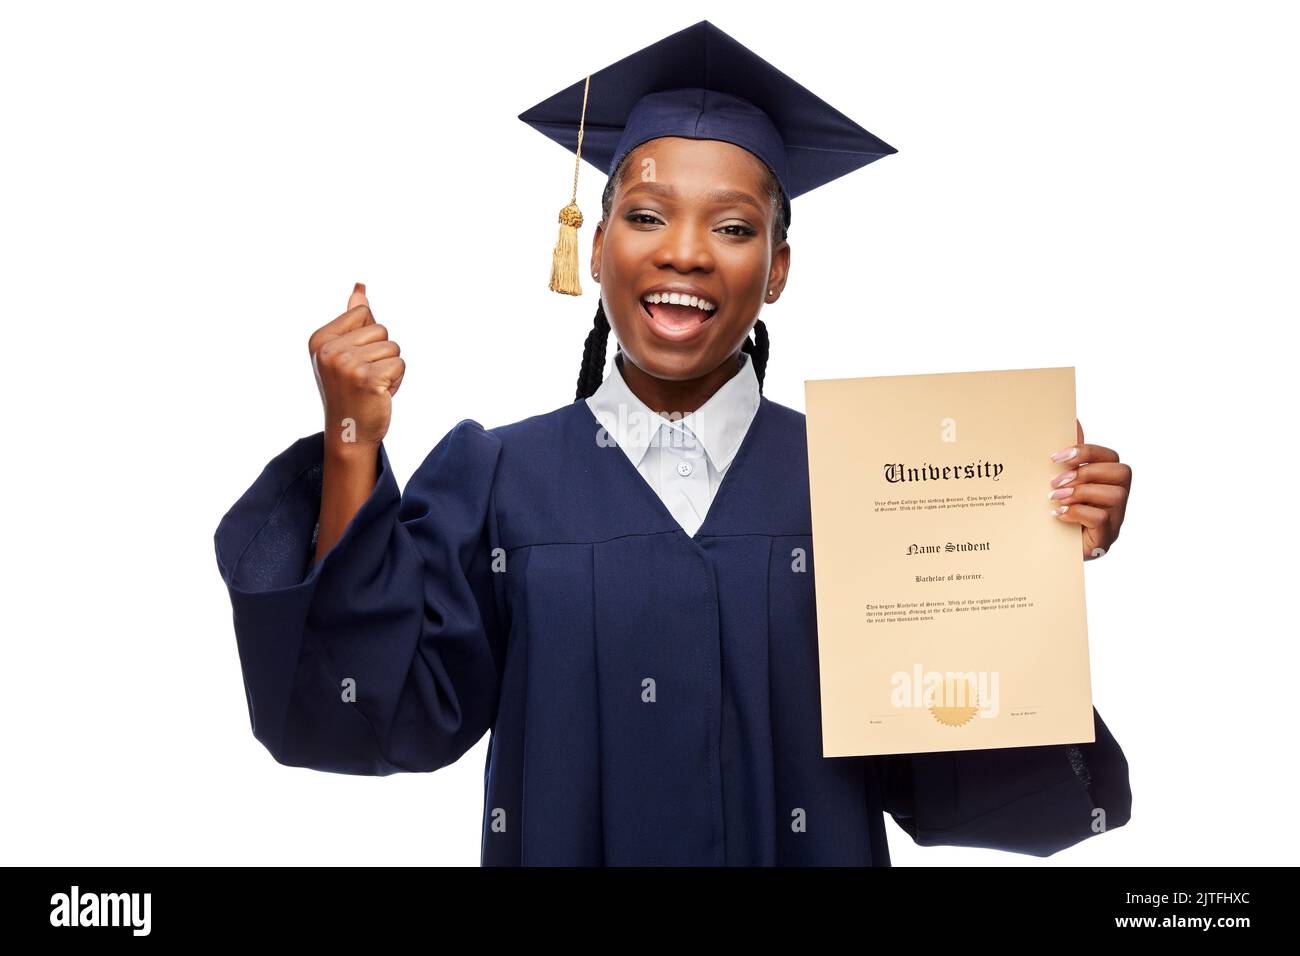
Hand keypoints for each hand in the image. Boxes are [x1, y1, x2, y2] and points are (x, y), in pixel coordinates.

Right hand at [307, 282, 404, 453]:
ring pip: (393, 348)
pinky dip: (396, 381)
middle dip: (382, 354)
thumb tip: (360, 288)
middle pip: (382, 329)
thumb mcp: (344, 352)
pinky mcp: (367, 378)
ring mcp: (346, 364)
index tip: (355, 361)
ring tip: (371, 386)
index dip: (369, 337)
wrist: (348, 433)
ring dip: (390, 368)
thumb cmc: (349, 391)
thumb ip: (353, 320)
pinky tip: (379, 394)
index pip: (363, 313)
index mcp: (319, 339)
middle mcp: (329, 350)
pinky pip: (400, 365)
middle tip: (365, 378)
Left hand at [1047, 419, 1130, 559]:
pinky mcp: (1105, 539)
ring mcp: (1115, 520)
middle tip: (1055, 480)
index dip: (1086, 452)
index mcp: (1107, 481)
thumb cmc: (1057, 510)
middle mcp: (1117, 499)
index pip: (1110, 456)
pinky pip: (1102, 519)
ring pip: (1115, 496)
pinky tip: (1058, 514)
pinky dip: (1078, 513)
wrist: (1048, 550)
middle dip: (1086, 472)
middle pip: (1122, 473)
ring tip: (1055, 497)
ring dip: (1081, 492)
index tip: (1055, 456)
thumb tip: (1072, 420)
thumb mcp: (1060, 481)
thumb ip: (1069, 457)